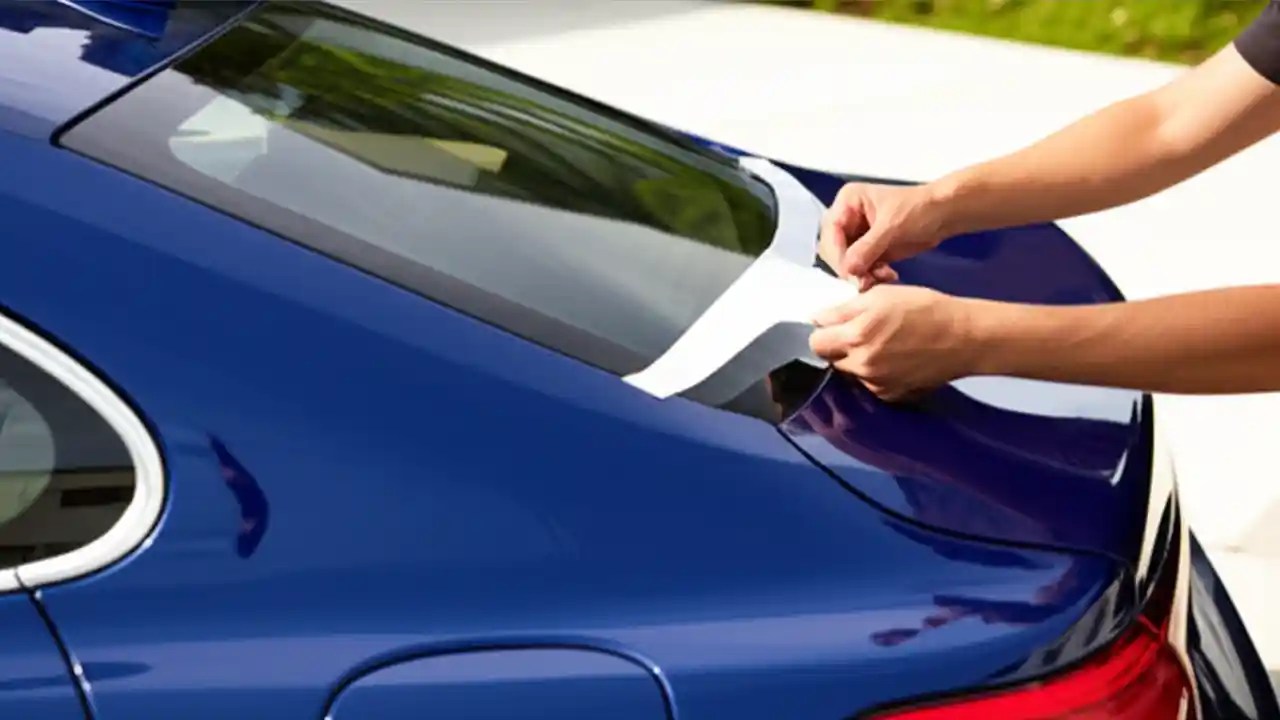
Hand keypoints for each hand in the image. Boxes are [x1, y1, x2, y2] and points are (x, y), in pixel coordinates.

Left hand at [809, 285, 978, 400]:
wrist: (964, 338)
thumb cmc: (923, 308)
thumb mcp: (881, 296)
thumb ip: (844, 309)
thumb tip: (817, 318)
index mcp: (856, 337)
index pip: (815, 342)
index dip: (822, 331)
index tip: (834, 324)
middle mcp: (861, 366)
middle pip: (831, 359)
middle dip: (838, 346)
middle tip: (859, 331)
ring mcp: (875, 384)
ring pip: (850, 372)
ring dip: (855, 360)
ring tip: (880, 344)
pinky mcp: (890, 396)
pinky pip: (869, 384)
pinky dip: (874, 373)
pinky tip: (893, 359)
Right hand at [819, 182, 950, 288]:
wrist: (945, 215)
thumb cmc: (919, 210)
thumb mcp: (892, 226)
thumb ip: (867, 248)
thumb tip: (847, 270)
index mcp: (848, 202)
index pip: (831, 231)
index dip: (837, 253)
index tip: (849, 273)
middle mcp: (848, 217)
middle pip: (834, 249)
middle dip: (849, 267)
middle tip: (864, 281)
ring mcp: (858, 235)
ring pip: (846, 262)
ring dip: (861, 274)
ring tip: (882, 277)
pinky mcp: (869, 250)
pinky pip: (860, 269)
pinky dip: (870, 276)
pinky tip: (887, 276)